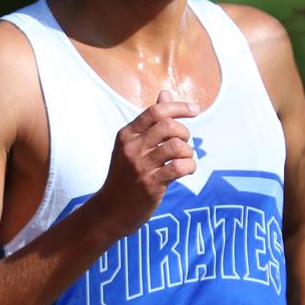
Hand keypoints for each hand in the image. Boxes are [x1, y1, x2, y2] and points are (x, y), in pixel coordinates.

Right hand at [92, 90, 198, 236]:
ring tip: (184, 159)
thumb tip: (165, 93)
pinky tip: (186, 171)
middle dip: (184, 132)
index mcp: (126, 135)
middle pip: (168, 126)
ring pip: (177, 147)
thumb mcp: (131, 146)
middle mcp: (131, 148)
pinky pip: (179, 167)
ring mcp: (140, 167)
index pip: (155, 112)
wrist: (110, 211)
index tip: (194, 109)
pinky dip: (189, 167)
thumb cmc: (124, 176)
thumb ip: (150, 121)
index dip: (178, 107)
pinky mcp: (151, 185)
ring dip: (188, 152)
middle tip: (184, 143)